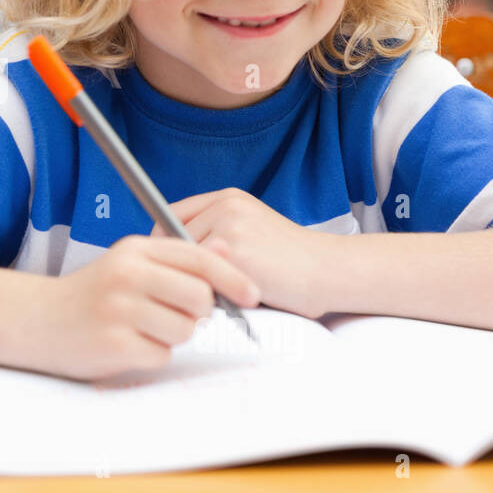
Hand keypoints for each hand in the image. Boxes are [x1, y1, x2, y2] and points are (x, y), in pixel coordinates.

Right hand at [39, 234, 259, 380]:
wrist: (38, 319)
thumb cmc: (92, 293)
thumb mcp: (130, 262)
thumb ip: (177, 258)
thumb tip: (226, 249)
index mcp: (134, 249)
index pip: (198, 258)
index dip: (232, 277)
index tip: (251, 294)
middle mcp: (127, 274)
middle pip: (200, 297)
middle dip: (199, 311)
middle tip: (178, 313)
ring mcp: (119, 310)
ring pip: (185, 329)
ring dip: (174, 335)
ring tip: (146, 327)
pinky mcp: (114, 343)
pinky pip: (162, 354)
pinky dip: (152, 353)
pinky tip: (129, 343)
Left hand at [168, 187, 332, 319]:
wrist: (330, 270)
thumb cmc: (289, 259)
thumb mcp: (250, 227)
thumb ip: (214, 228)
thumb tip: (165, 250)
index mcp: (227, 197)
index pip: (168, 214)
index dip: (162, 242)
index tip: (164, 263)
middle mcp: (225, 206)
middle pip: (171, 240)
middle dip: (181, 265)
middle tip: (205, 282)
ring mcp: (229, 227)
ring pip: (187, 262)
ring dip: (198, 280)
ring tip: (229, 287)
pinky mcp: (235, 253)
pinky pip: (203, 278)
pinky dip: (213, 292)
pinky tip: (236, 295)